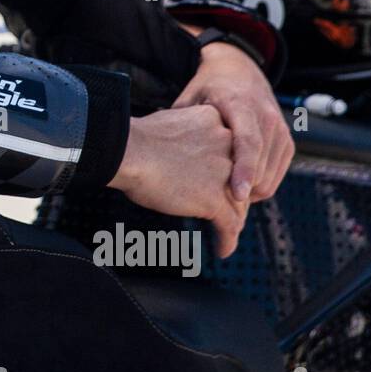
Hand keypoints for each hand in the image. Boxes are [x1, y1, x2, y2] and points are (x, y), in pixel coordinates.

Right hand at [108, 106, 247, 258]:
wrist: (128, 151)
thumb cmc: (136, 140)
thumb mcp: (171, 125)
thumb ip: (186, 137)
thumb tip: (178, 153)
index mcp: (216, 122)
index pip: (233, 151)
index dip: (230, 170)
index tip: (222, 183)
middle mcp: (228, 146)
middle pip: (242, 178)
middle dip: (236, 197)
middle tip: (229, 212)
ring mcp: (225, 174)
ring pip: (239, 204)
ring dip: (234, 221)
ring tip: (227, 234)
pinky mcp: (215, 199)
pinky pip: (230, 225)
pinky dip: (228, 240)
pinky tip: (222, 249)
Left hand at [174, 38, 293, 203]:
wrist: (240, 70)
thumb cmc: (209, 88)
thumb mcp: (191, 98)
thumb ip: (182, 123)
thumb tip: (161, 149)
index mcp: (241, 105)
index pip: (249, 143)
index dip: (244, 171)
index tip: (236, 196)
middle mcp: (266, 116)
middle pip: (262, 166)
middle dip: (243, 191)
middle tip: (217, 207)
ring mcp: (280, 129)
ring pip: (270, 176)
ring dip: (249, 191)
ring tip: (223, 196)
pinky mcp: (287, 140)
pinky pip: (277, 174)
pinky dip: (260, 184)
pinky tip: (237, 186)